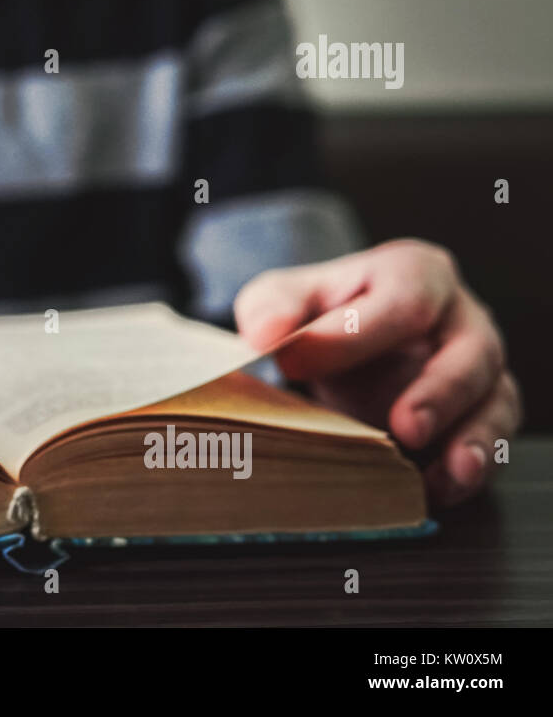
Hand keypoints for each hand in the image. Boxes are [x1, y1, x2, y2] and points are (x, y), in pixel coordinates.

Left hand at [234, 239, 520, 506]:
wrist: (338, 345)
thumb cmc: (318, 314)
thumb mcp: (285, 300)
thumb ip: (273, 310)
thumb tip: (266, 335)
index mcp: (414, 274)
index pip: (404, 300)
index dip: (355, 335)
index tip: (298, 364)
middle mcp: (459, 317)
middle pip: (470, 351)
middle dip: (440, 392)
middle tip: (405, 427)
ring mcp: (478, 367)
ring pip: (494, 400)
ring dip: (473, 438)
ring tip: (450, 469)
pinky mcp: (481, 411)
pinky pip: (491, 441)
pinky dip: (468, 468)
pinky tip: (439, 487)